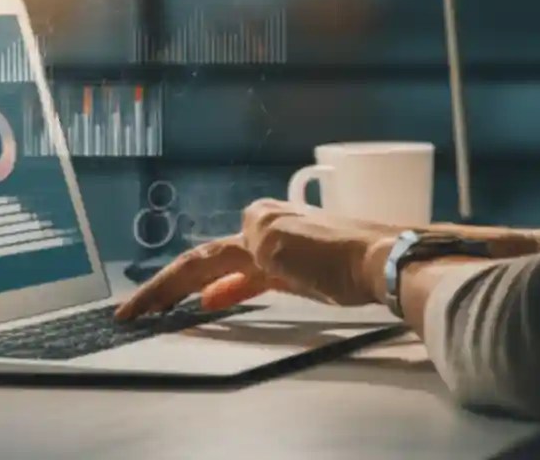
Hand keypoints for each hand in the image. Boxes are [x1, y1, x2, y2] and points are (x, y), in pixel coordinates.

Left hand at [114, 199, 539, 320]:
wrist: (404, 261)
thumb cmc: (392, 270)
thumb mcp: (358, 276)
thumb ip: (332, 275)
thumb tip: (323, 285)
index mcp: (295, 237)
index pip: (243, 258)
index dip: (216, 282)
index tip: (199, 302)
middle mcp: (277, 228)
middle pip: (214, 254)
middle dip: (174, 281)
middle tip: (138, 306)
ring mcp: (271, 234)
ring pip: (204, 259)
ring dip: (168, 285)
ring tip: (135, 310)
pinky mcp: (269, 244)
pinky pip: (210, 267)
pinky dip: (181, 286)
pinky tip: (166, 306)